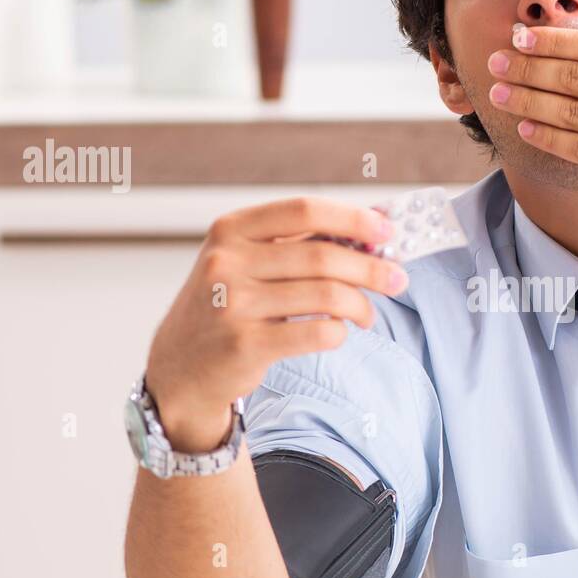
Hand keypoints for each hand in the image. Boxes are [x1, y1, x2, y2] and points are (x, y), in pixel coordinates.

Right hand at [145, 197, 406, 450]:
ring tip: (367, 314)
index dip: (352, 218)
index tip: (386, 231)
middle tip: (397, 278)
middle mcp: (227, 262)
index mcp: (231, 230)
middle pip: (322, 256)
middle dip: (371, 267)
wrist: (180, 366)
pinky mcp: (245, 345)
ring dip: (360, 305)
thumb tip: (367, 233)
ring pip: (326, 295)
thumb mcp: (244, 262)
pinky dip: (339, 332)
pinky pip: (317, 333)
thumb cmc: (225, 306)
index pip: (304, 211)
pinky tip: (339, 333)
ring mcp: (233, 304)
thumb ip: (294, 245)